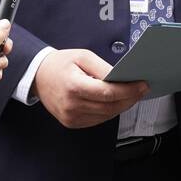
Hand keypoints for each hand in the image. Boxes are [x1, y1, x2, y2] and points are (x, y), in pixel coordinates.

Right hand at [34, 49, 148, 127]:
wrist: (38, 76)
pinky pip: (97, 120)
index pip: (108, 93)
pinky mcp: (71, 123)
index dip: (128, 90)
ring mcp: (71, 117)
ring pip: (106, 115)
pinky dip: (109, 111)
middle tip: (142, 90)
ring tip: (132, 95)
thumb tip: (122, 78)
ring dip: (122, 106)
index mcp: (74, 86)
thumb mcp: (83, 56)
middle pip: (110, 106)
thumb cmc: (61, 63)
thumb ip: (103, 68)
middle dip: (130, 99)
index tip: (142, 84)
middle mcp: (72, 105)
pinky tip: (116, 102)